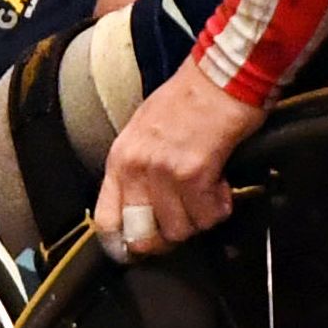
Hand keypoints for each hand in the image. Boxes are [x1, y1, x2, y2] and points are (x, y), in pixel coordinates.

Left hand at [95, 67, 263, 259]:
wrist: (221, 77)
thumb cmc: (188, 99)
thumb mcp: (144, 130)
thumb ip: (138, 169)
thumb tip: (144, 206)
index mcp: (120, 158)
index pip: (106, 220)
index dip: (123, 244)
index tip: (140, 249)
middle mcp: (136, 167)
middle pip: (144, 237)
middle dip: (169, 237)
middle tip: (186, 220)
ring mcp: (164, 172)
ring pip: (180, 230)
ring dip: (199, 219)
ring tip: (207, 193)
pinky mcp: (195, 174)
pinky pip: (207, 216)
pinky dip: (219, 207)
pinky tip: (221, 185)